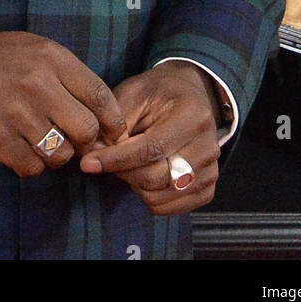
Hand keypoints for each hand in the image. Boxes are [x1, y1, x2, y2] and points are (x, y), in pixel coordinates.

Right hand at [0, 29, 128, 176]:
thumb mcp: (31, 49)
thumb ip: (65, 75)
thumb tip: (99, 115)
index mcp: (50, 57)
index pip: (100, 95)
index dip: (113, 121)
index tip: (113, 133)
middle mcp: (37, 84)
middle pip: (85, 131)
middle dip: (84, 142)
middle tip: (71, 141)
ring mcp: (15, 113)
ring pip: (60, 155)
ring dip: (55, 156)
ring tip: (39, 142)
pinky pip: (31, 168)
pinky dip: (30, 165)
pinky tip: (18, 149)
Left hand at [77, 60, 220, 214]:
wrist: (189, 94)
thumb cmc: (158, 93)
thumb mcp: (134, 93)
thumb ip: (116, 123)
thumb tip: (94, 155)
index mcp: (192, 116)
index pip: (150, 149)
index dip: (115, 159)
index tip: (88, 163)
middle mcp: (209, 146)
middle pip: (156, 177)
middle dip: (122, 171)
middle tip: (105, 160)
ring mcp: (212, 170)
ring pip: (160, 197)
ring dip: (134, 184)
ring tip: (127, 163)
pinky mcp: (208, 188)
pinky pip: (170, 208)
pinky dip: (149, 197)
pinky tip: (142, 175)